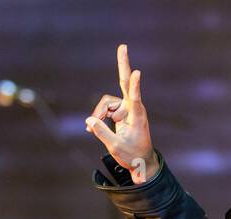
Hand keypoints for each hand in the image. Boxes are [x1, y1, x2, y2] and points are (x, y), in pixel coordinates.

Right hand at [85, 43, 158, 183]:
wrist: (141, 161)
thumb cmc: (133, 156)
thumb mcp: (115, 147)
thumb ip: (102, 132)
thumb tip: (89, 120)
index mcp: (137, 116)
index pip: (135, 97)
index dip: (134, 85)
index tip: (137, 73)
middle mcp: (133, 108)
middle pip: (124, 82)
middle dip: (122, 65)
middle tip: (123, 46)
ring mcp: (126, 109)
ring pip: (106, 103)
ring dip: (97, 114)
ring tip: (91, 130)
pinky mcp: (121, 113)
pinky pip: (104, 110)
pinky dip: (97, 118)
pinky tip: (91, 128)